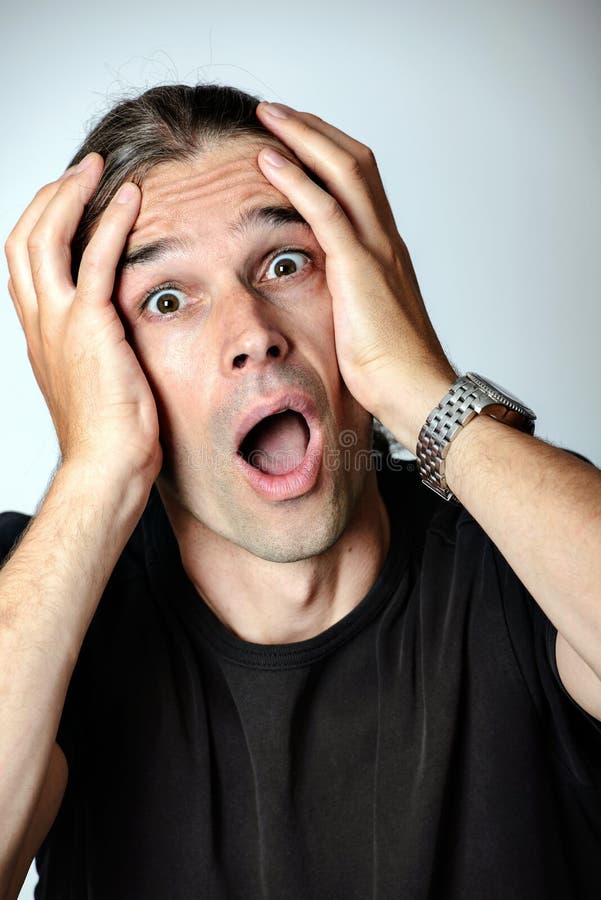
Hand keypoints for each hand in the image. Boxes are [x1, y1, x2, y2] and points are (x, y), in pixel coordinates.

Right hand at [4, 154, 160, 483]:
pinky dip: (110, 221)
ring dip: (71, 194)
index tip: (69, 201)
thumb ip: (91, 346)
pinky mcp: (89, 325)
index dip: (41, 223)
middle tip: (81, 171)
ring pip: (47, 237)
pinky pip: (95, 259)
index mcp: (38, 333)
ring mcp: (58, 322)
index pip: (24, 262)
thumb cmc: (109, 434)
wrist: (107, 465)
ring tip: (96, 170)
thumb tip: (114, 330)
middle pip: (23, 238)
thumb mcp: (92, 380)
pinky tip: (129, 198)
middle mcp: (39, 321)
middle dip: (50, 196)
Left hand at [255, 102, 455, 450]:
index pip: (360, 182)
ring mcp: (376, 249)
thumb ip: (345, 296)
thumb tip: (319, 298)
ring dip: (303, 137)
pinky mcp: (361, 268)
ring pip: (344, 170)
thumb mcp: (361, 322)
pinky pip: (326, 209)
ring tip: (267, 116)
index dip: (327, 153)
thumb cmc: (390, 371)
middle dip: (314, 130)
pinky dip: (297, 179)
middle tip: (277, 113)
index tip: (295, 139)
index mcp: (384, 251)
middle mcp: (384, 239)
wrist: (416, 393)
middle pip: (355, 160)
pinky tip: (269, 160)